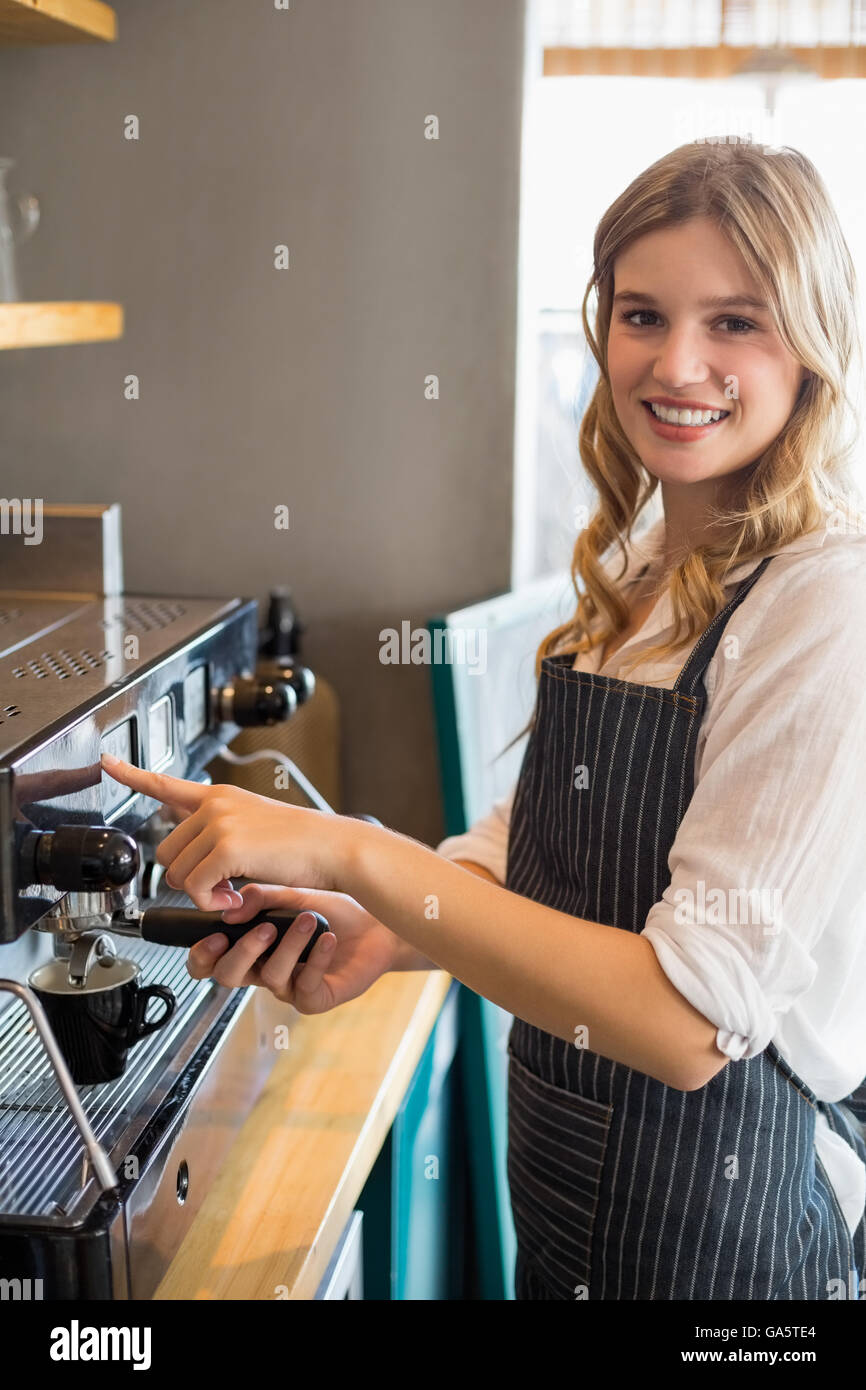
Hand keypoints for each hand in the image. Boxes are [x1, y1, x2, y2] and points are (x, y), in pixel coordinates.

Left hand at [100, 754, 355, 909]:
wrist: (334, 849)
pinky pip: (195, 887)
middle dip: (188, 877)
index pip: (166, 783)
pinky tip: (236, 899)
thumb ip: (218, 836)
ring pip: (178, 873)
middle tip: (221, 888)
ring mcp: (220, 823)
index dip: (131, 774)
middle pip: (167, 851)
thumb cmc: (303, 845)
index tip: (108, 762)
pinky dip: (211, 903)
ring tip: (234, 893)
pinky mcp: (227, 846)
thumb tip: (190, 867)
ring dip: (202, 893)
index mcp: (221, 796)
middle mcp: (215, 804)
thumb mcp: (254, 828)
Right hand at [188, 881, 404, 1011]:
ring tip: (308, 921)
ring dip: (288, 946)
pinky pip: (306, 985)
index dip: (203, 955)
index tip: (215, 935)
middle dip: (243, 952)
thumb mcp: (296, 896)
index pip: (211, 961)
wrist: (376, 926)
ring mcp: (289, 987)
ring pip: (271, 977)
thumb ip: (262, 898)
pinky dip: (316, 959)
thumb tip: (232, 909)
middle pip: (229, 977)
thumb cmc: (335, 912)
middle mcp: (265, 970)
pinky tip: (327, 939)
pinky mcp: (314, 998)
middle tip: (263, 929)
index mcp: (253, 947)